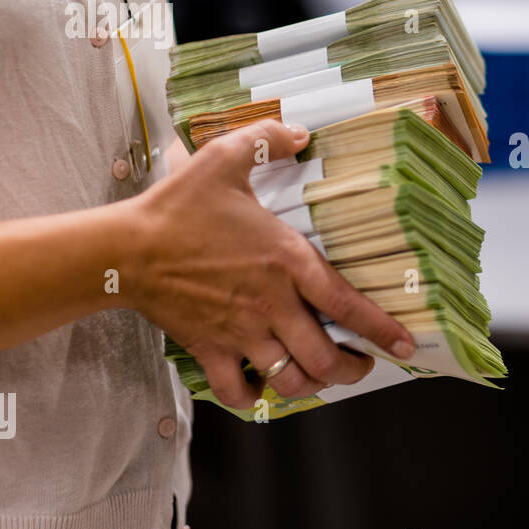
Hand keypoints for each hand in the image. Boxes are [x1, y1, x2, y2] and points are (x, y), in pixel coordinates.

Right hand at [122, 119, 414, 408]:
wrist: (123, 248)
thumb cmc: (177, 206)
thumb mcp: (225, 158)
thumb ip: (269, 138)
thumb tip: (303, 132)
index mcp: (287, 261)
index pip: (348, 305)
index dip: (382, 330)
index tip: (405, 346)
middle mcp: (272, 304)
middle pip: (325, 357)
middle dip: (352, 369)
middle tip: (361, 365)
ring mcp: (241, 331)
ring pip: (291, 379)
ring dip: (312, 385)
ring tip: (321, 376)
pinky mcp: (209, 350)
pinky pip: (238, 392)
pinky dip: (255, 397)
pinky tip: (262, 385)